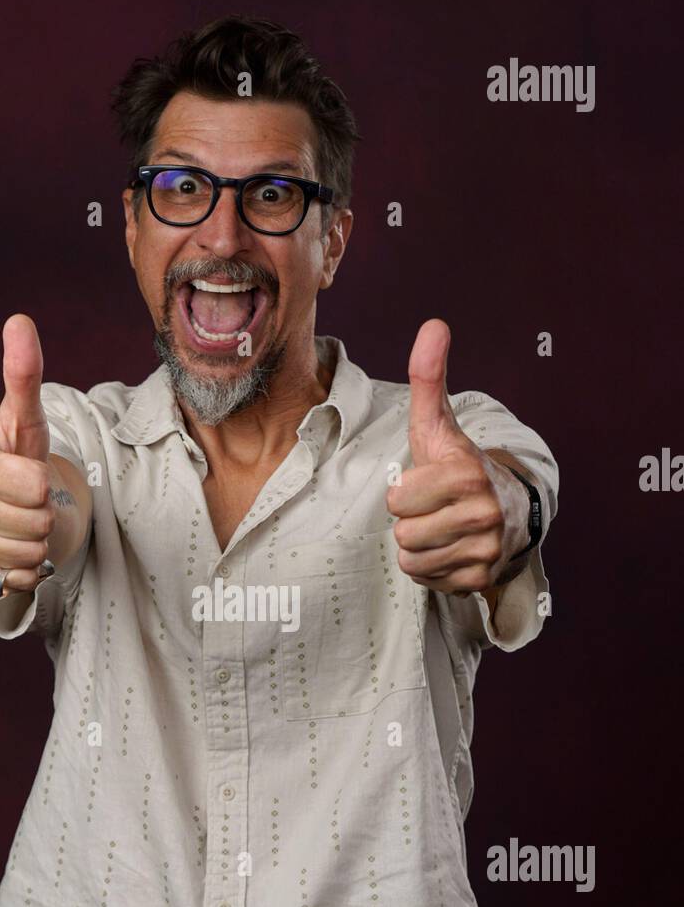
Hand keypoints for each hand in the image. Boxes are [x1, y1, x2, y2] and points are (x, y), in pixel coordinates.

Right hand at [0, 314, 54, 595]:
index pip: (32, 485)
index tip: (32, 476)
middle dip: (45, 516)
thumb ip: (23, 374)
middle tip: (31, 505)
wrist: (7, 507)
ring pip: (29, 554)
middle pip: (34, 523)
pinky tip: (16, 552)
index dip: (45, 483)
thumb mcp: (26, 419)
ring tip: (25, 526)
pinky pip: (17, 581)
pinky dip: (29, 572)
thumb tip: (19, 320)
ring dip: (40, 544)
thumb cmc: (17, 459)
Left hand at [386, 318, 529, 594]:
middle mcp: (482, 514)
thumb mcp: (439, 424)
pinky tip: (450, 549)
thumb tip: (433, 325)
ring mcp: (485, 549)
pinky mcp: (482, 578)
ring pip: (413, 561)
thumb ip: (428, 378)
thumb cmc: (458, 466)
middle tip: (432, 510)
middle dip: (410, 523)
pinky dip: (434, 569)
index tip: (425, 484)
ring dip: (418, 548)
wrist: (509, 510)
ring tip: (440, 529)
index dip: (403, 493)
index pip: (398, 500)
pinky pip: (430, 581)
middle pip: (404, 535)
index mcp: (466, 475)